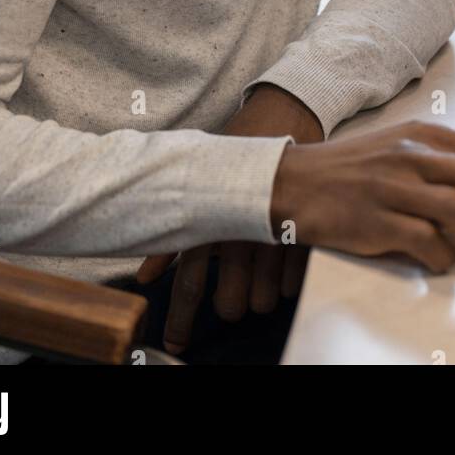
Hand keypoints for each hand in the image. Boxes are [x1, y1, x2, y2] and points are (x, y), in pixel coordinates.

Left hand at [136, 85, 322, 353]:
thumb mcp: (195, 184)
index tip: (177, 344)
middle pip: (231, 302)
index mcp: (208, 220)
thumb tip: (147, 278)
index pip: (190, 285)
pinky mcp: (307, 232)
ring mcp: (275, 235)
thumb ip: (172, 236)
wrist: (282, 110)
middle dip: (231, 305)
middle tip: (233, 300)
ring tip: (260, 280)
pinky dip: (286, 281)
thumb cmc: (234, 149)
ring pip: (264, 300)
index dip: (182, 321)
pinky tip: (283, 268)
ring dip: (260, 295)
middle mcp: (239, 233)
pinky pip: (294, 281)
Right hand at [270, 121, 454, 271]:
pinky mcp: (375, 218)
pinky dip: (445, 259)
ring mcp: (395, 185)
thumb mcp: (403, 150)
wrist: (293, 180)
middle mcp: (415, 154)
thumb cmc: (354, 170)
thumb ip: (447, 166)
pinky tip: (443, 262)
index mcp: (428, 135)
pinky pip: (427, 244)